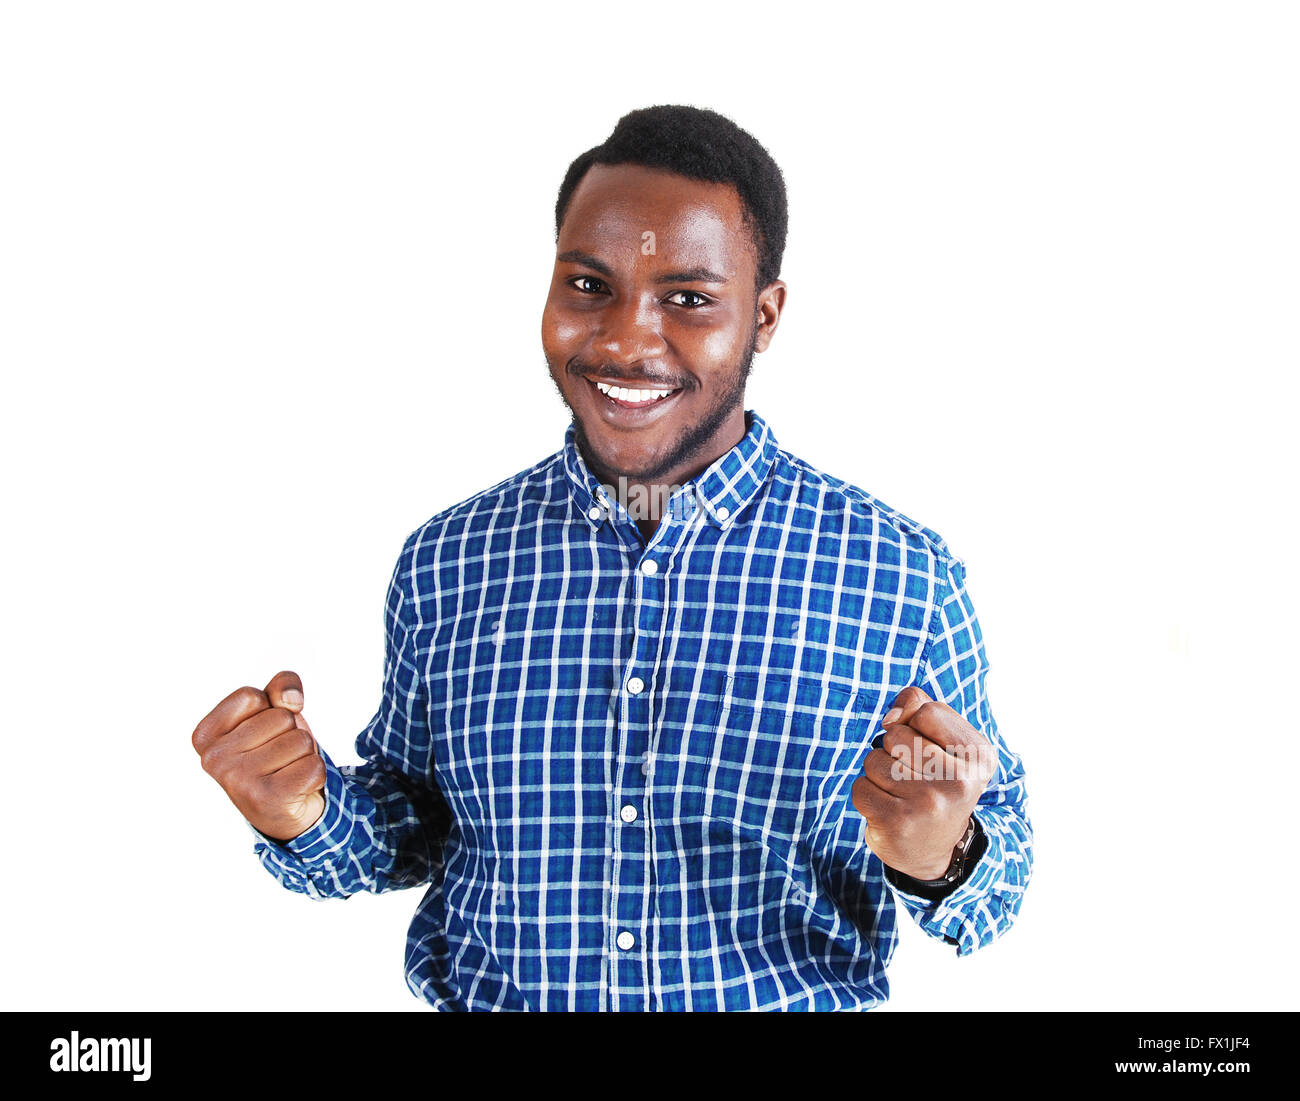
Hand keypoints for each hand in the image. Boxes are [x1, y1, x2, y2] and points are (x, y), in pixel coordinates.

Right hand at [192, 670, 325, 842]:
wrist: (286, 811)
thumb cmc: (276, 753)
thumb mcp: (274, 712)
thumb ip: (281, 686)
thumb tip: (291, 701)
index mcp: (205, 735)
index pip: (251, 696)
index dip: (269, 709)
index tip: (261, 734)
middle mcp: (213, 760)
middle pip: (281, 717)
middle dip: (290, 732)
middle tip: (278, 758)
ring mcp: (238, 781)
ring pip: (300, 741)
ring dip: (303, 754)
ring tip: (286, 771)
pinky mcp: (267, 799)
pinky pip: (313, 766)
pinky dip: (315, 773)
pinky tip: (296, 787)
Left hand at [850, 686, 995, 879]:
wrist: (935, 849)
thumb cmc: (935, 781)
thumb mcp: (942, 740)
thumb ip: (919, 706)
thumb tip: (890, 717)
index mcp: (979, 756)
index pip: (927, 711)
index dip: (914, 725)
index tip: (925, 747)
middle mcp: (960, 781)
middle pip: (895, 735)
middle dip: (893, 750)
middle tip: (913, 776)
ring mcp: (928, 803)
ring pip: (874, 760)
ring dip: (878, 774)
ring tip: (901, 793)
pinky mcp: (898, 822)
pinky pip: (860, 787)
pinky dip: (867, 795)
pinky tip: (888, 809)